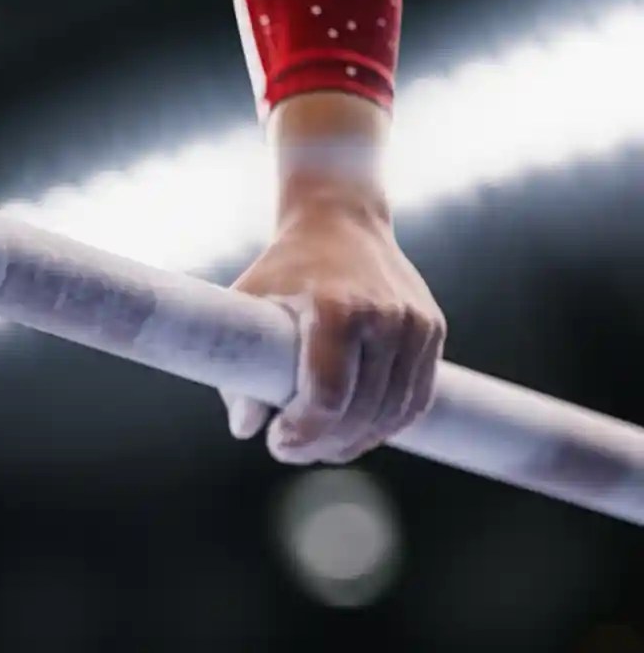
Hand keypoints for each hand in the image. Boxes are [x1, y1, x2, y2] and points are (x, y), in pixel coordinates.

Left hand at [221, 174, 445, 463]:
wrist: (341, 221)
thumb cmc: (284, 269)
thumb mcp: (248, 305)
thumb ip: (239, 369)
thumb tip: (246, 429)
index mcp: (335, 308)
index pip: (326, 396)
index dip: (302, 433)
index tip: (278, 442)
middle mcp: (384, 315)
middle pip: (361, 411)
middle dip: (324, 445)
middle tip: (294, 451)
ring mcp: (415, 323)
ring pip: (393, 412)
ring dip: (357, 442)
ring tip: (322, 446)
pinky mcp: (432, 329)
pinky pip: (416, 398)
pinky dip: (388, 424)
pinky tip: (358, 433)